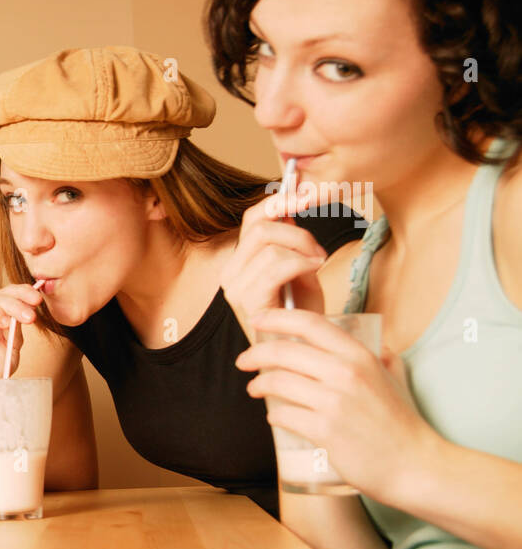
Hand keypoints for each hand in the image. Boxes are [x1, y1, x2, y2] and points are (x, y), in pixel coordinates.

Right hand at [220, 178, 326, 340]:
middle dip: (298, 231)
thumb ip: (292, 241)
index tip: (305, 194)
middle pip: (261, 226)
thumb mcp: (300, 270)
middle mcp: (230, 274)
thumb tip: (291, 206)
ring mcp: (236, 289)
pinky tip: (314, 271)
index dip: (280, 201)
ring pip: (270, 244)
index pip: (253, 218)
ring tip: (317, 265)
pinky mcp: (249, 302)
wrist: (302, 354)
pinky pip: (277, 265)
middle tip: (317, 250)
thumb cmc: (302, 316)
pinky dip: (301, 262)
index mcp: (240, 263)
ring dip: (303, 249)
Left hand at [235, 308, 434, 503]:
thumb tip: (370, 342)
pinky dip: (273, 413)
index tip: (257, 319)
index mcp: (360, 355)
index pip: (310, 323)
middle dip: (255, 354)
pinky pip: (282, 414)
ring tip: (256, 388)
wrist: (414, 465)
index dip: (276, 317)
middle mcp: (345, 373)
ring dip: (258, 384)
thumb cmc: (401, 423)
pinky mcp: (323, 430)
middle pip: (283, 351)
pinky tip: (276, 415)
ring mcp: (333, 402)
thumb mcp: (392, 377)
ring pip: (277, 382)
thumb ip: (377, 356)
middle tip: (244, 361)